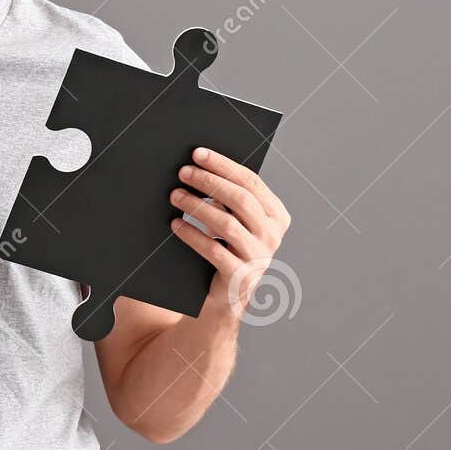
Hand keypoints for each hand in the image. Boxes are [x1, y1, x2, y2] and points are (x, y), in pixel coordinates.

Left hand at [168, 146, 290, 324]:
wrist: (227, 295)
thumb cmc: (227, 248)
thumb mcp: (233, 221)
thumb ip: (227, 198)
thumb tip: (197, 166)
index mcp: (276, 215)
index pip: (250, 182)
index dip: (223, 165)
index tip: (197, 153)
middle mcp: (272, 234)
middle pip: (240, 199)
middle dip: (209, 182)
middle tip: (182, 172)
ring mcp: (259, 257)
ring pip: (227, 223)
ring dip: (197, 206)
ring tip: (174, 196)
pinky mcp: (241, 276)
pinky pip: (214, 250)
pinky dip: (192, 235)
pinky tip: (175, 224)